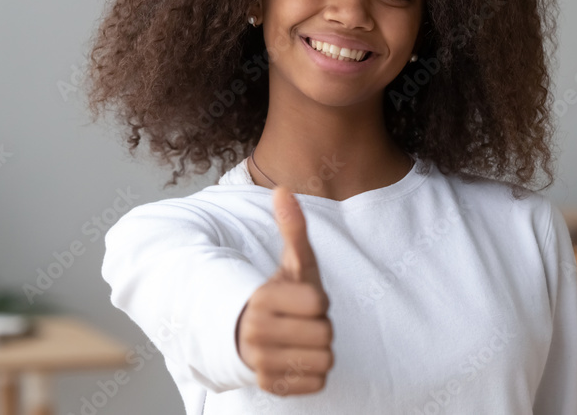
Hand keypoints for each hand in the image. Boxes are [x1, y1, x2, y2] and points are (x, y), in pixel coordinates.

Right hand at [235, 185, 333, 394]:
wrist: (250, 334)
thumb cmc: (281, 294)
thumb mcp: (291, 262)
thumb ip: (292, 227)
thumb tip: (284, 189)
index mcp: (262, 299)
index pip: (319, 302)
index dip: (318, 299)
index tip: (301, 297)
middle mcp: (256, 333)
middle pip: (325, 334)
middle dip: (321, 325)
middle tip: (302, 320)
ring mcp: (262, 363)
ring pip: (325, 361)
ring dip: (319, 350)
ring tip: (300, 339)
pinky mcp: (271, 387)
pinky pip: (318, 384)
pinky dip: (314, 374)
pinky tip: (298, 358)